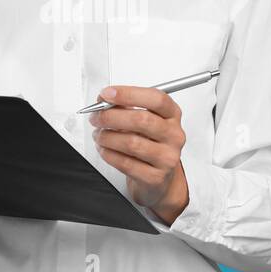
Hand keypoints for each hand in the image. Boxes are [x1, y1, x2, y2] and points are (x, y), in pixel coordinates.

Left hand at [88, 85, 189, 224]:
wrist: (159, 177)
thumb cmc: (149, 143)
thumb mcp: (144, 120)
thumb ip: (125, 107)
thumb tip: (104, 100)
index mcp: (172, 115)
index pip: (156, 99)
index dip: (129, 94)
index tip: (107, 94)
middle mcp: (174, 135)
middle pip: (142, 120)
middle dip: (111, 116)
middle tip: (96, 117)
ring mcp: (167, 157)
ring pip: (131, 143)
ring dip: (107, 137)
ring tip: (99, 135)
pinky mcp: (155, 177)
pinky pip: (126, 163)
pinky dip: (109, 154)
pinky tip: (105, 149)